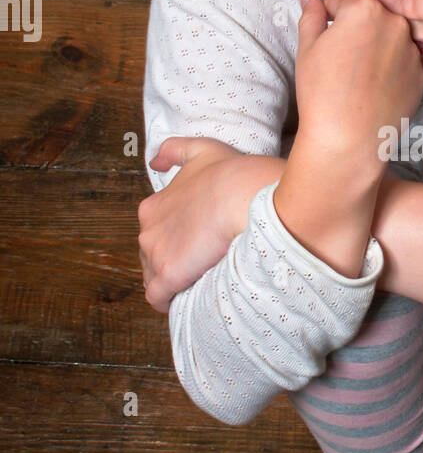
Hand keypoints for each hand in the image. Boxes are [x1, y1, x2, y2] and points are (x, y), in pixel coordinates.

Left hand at [138, 137, 243, 313]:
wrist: (246, 195)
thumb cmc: (231, 173)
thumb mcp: (201, 150)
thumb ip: (174, 150)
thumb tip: (154, 162)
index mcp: (153, 207)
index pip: (155, 234)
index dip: (175, 243)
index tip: (197, 246)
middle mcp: (148, 230)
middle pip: (152, 257)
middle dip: (172, 263)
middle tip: (202, 266)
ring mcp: (156, 255)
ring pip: (153, 278)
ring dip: (172, 284)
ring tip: (198, 286)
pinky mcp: (168, 276)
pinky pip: (157, 298)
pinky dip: (168, 302)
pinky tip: (185, 302)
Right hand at [294, 0, 422, 168]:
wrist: (349, 140)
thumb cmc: (322, 94)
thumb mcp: (307, 49)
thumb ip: (311, 16)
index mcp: (365, 9)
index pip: (342, 0)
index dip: (328, 16)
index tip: (323, 35)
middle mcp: (395, 24)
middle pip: (370, 16)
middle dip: (355, 30)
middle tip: (339, 58)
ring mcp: (412, 50)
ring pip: (388, 39)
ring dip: (375, 47)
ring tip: (357, 76)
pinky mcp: (421, 75)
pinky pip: (402, 62)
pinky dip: (389, 69)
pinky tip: (373, 88)